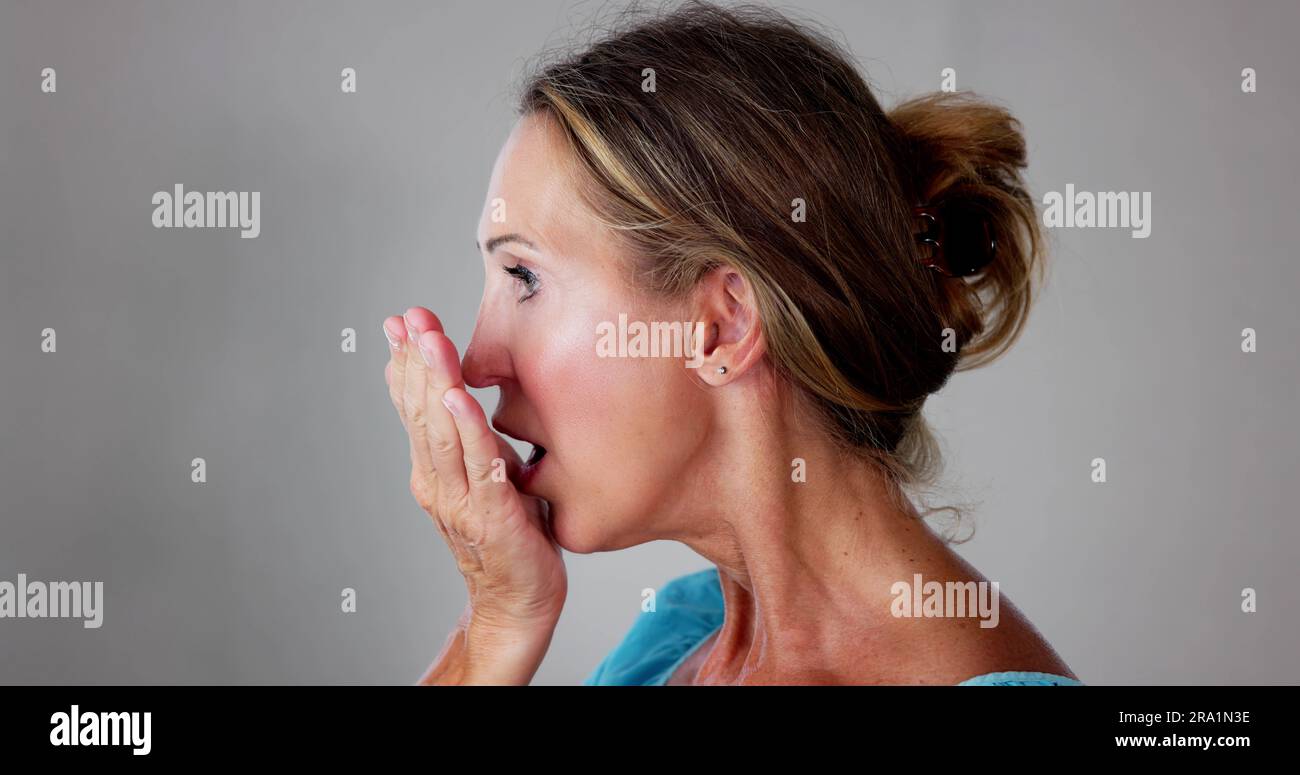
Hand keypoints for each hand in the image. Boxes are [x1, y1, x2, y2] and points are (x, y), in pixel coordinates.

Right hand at [383, 307, 566, 673]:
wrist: (519, 602)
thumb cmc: (511, 535)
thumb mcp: (489, 473)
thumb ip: (475, 439)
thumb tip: (469, 392)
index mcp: (434, 469)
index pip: (414, 406)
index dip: (406, 363)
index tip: (400, 321)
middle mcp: (437, 481)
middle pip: (421, 411)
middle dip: (416, 359)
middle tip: (410, 316)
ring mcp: (461, 500)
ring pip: (442, 431)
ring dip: (435, 380)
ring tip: (430, 340)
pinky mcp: (492, 515)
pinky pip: (479, 464)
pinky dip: (467, 428)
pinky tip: (458, 396)